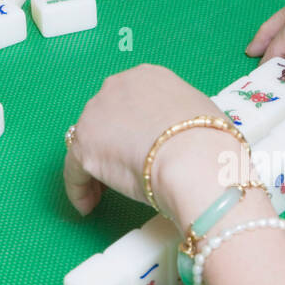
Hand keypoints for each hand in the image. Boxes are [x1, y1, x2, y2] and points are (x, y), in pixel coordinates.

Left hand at [64, 64, 251, 222]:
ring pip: (88, 143)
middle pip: (105, 118)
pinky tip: (89, 206)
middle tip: (122, 170)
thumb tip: (185, 141)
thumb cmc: (211, 142)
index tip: (139, 148)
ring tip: (104, 194)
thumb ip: (182, 123)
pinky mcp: (83, 147)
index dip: (131, 127)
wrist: (195, 159)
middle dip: (111, 144)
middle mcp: (116, 87)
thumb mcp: (203, 117)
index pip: (130, 101)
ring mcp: (96, 115)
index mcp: (148, 77)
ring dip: (95, 166)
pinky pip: (73, 170)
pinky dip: (79, 188)